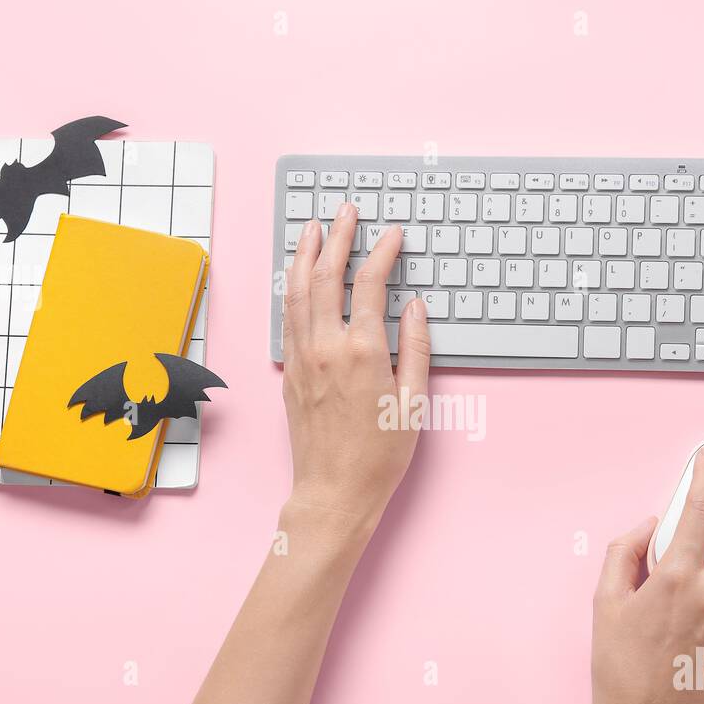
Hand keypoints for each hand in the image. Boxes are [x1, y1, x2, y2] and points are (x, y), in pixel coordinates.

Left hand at [281, 204, 429, 532]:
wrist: (334, 492)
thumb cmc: (378, 456)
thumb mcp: (413, 403)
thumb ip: (417, 349)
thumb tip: (417, 308)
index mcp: (362, 352)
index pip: (370, 284)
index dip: (382, 252)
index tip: (392, 233)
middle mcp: (326, 348)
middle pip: (326, 276)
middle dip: (337, 237)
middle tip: (346, 211)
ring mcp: (302, 359)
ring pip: (296, 292)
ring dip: (305, 255)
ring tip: (313, 228)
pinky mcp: (289, 373)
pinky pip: (286, 318)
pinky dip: (291, 289)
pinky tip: (297, 277)